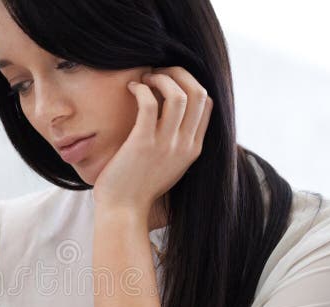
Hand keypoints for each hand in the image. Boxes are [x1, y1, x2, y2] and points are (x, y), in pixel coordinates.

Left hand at [92, 67, 212, 216]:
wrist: (122, 211)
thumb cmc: (138, 188)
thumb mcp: (167, 166)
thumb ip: (175, 144)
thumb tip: (170, 116)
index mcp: (193, 149)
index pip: (207, 104)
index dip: (190, 84)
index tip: (170, 82)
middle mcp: (184, 145)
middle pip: (198, 92)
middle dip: (179, 74)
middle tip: (157, 73)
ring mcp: (165, 144)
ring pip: (177, 94)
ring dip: (161, 78)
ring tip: (144, 79)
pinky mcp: (143, 143)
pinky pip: (149, 103)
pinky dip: (141, 89)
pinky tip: (131, 89)